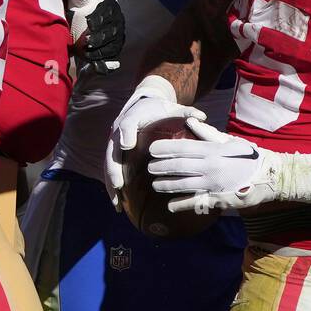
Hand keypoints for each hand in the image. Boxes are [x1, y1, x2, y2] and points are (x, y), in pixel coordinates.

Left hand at [68, 0, 123, 74]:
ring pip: (113, 45)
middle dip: (99, 37)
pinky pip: (112, 55)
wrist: (80, 22)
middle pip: (112, 31)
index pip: (107, 13)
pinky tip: (93, 61)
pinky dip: (104, 60)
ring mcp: (118, 36)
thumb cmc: (80, 7)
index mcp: (111, 7)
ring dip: (101, 50)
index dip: (99, 18)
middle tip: (86, 41)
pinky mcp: (114, 48)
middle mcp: (118, 21)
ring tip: (87, 52)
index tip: (88, 22)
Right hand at [104, 76, 203, 207]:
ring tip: (117, 202)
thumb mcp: (172, 109)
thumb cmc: (160, 110)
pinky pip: (112, 170)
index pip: (127, 123)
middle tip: (118, 184)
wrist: (145, 106)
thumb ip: (185, 113)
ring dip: (111, 184)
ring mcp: (115, 142)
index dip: (126, 133)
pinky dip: (113, 187)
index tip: (127, 145)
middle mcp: (119, 130)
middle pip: (112, 149)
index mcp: (133, 116)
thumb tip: (202, 117)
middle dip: (114, 168)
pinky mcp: (116, 153)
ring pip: (109, 164)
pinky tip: (119, 204)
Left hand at [147, 118, 310, 212]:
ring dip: (166, 184)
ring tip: (155, 184)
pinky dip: (181, 204)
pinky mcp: (217, 199)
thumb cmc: (249, 156)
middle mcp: (210, 166)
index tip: (152, 148)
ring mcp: (213, 184)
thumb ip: (208, 133)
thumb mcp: (229, 141)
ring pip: (183, 184)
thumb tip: (191, 121)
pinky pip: (195, 202)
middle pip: (179, 165)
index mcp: (212, 150)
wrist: (269, 176)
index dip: (165, 148)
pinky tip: (171, 205)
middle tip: (149, 167)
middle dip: (161, 166)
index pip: (183, 147)